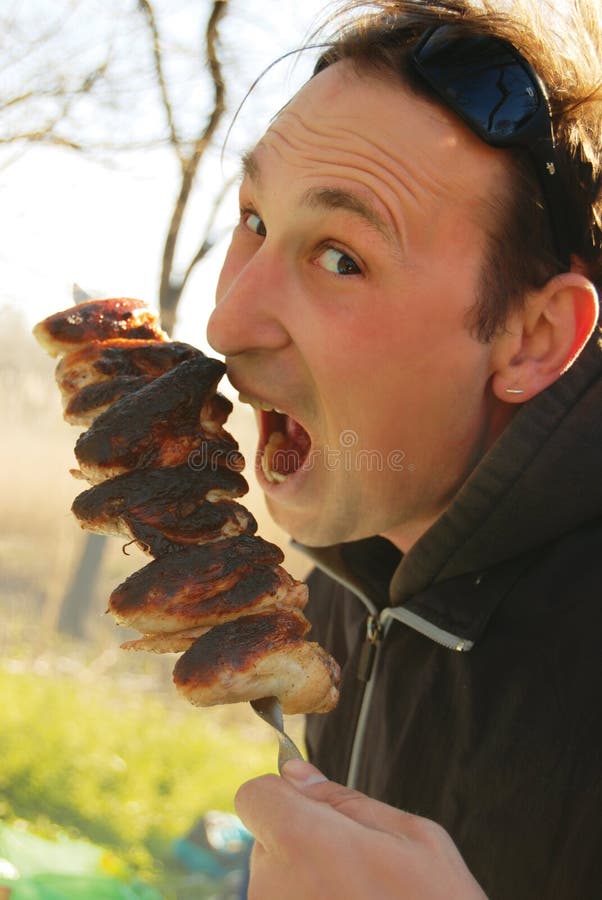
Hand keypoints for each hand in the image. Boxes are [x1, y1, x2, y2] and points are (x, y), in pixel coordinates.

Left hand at [235, 759, 486, 899]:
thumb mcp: (413, 838)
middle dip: (304, 843)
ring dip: (308, 883)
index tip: (315, 811)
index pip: (256, 796)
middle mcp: (271, 885)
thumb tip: (296, 772)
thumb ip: (344, 800)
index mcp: (301, 841)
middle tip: (358, 868)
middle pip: (268, 841)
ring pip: (277, 882)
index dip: (286, 796)